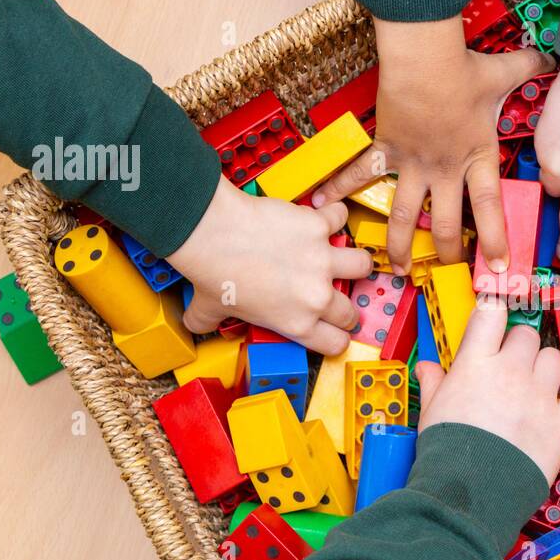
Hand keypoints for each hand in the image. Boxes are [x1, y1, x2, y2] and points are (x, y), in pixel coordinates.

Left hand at [169, 177, 373, 354]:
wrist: (213, 233)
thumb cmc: (213, 271)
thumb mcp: (209, 310)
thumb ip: (209, 321)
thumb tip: (198, 323)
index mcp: (295, 322)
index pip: (335, 343)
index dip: (335, 338)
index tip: (332, 329)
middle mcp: (315, 295)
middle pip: (350, 312)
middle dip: (343, 306)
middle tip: (332, 295)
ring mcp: (321, 260)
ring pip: (362, 266)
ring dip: (352, 263)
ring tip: (340, 258)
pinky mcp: (317, 227)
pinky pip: (339, 218)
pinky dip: (333, 215)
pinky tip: (323, 217)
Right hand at [313, 16, 553, 273]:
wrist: (423, 59)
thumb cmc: (463, 68)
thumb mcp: (504, 71)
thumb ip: (528, 68)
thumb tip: (550, 57)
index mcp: (477, 156)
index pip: (489, 208)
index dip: (494, 239)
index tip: (499, 265)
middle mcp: (445, 169)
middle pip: (446, 223)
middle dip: (447, 252)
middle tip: (448, 269)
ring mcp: (413, 163)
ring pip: (406, 215)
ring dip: (400, 244)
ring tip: (398, 269)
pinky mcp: (386, 148)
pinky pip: (361, 173)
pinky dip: (341, 187)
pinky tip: (324, 204)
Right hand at [414, 301, 559, 481]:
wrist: (470, 494)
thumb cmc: (447, 454)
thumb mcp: (430, 412)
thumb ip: (434, 384)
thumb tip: (428, 368)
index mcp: (475, 364)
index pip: (491, 313)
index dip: (493, 314)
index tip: (495, 321)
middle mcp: (511, 371)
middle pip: (526, 335)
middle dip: (518, 347)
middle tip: (509, 368)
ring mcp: (540, 395)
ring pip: (553, 358)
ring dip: (544, 367)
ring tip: (533, 387)